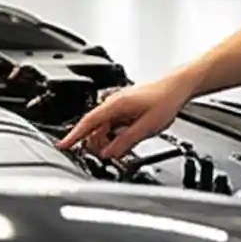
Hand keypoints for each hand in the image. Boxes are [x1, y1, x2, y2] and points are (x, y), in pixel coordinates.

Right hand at [56, 74, 195, 158]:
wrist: (178, 86)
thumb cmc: (165, 100)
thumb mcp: (146, 127)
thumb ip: (125, 142)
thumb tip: (108, 153)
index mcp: (115, 105)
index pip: (88, 122)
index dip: (73, 136)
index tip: (62, 146)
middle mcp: (113, 103)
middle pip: (94, 128)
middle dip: (98, 143)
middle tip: (110, 155)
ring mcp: (119, 105)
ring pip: (105, 127)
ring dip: (110, 140)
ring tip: (126, 145)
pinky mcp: (125, 108)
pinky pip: (114, 124)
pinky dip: (117, 134)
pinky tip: (130, 137)